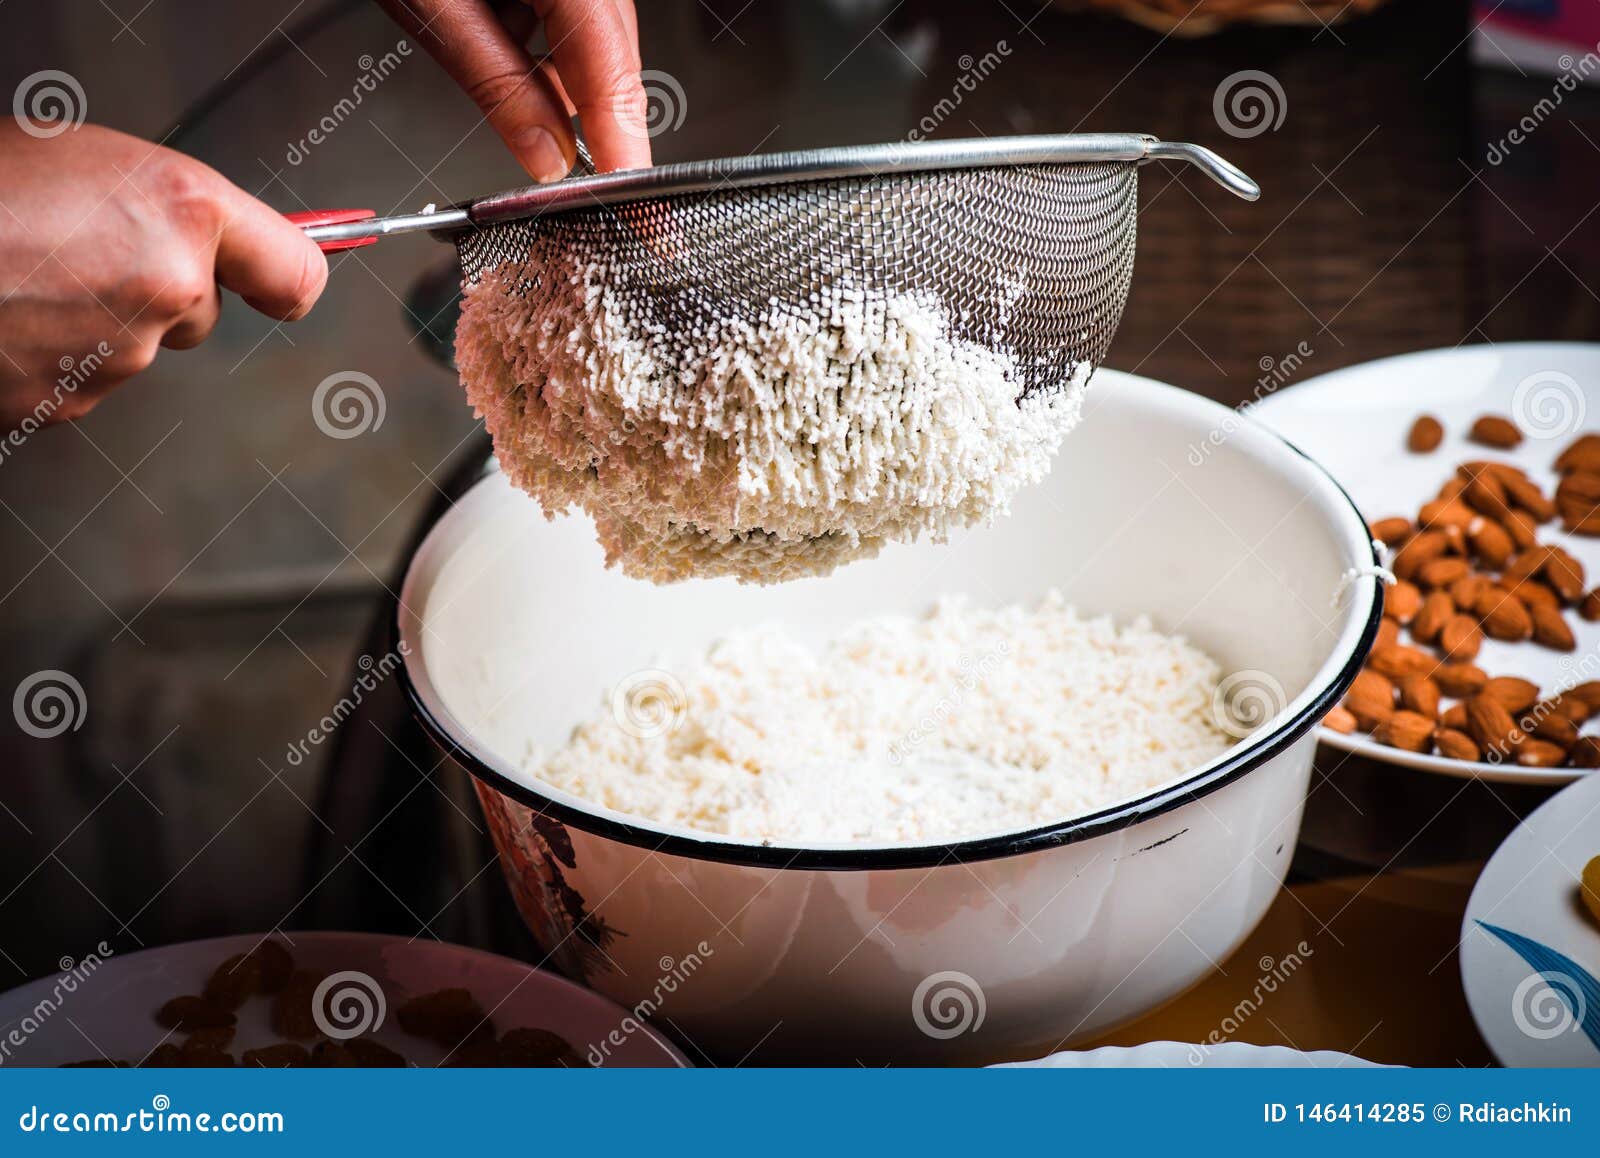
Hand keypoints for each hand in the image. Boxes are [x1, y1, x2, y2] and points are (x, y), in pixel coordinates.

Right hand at [0, 120, 327, 427]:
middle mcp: (168, 290)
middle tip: (78, 249)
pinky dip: (49, 355)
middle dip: (156, 290)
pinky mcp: (67, 405)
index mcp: (182, 212)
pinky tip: (5, 314)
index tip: (282, 283)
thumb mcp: (81, 156)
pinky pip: (79, 380)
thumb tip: (206, 235)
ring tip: (20, 274)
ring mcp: (119, 356)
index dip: (284, 278)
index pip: (294, 273)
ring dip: (93, 320)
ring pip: (134, 347)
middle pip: (198, 311)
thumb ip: (162, 204)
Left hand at [379, 0, 648, 179]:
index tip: (630, 192)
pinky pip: (570, 3)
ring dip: (569, 81)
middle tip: (591, 183)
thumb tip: (545, 156)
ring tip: (530, 108)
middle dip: (602, 117)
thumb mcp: (432, 5)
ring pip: (597, 29)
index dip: (623, 137)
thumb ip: (497, 83)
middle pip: (615, 46)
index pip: (609, 62)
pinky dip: (547, 41)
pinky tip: (515, 57)